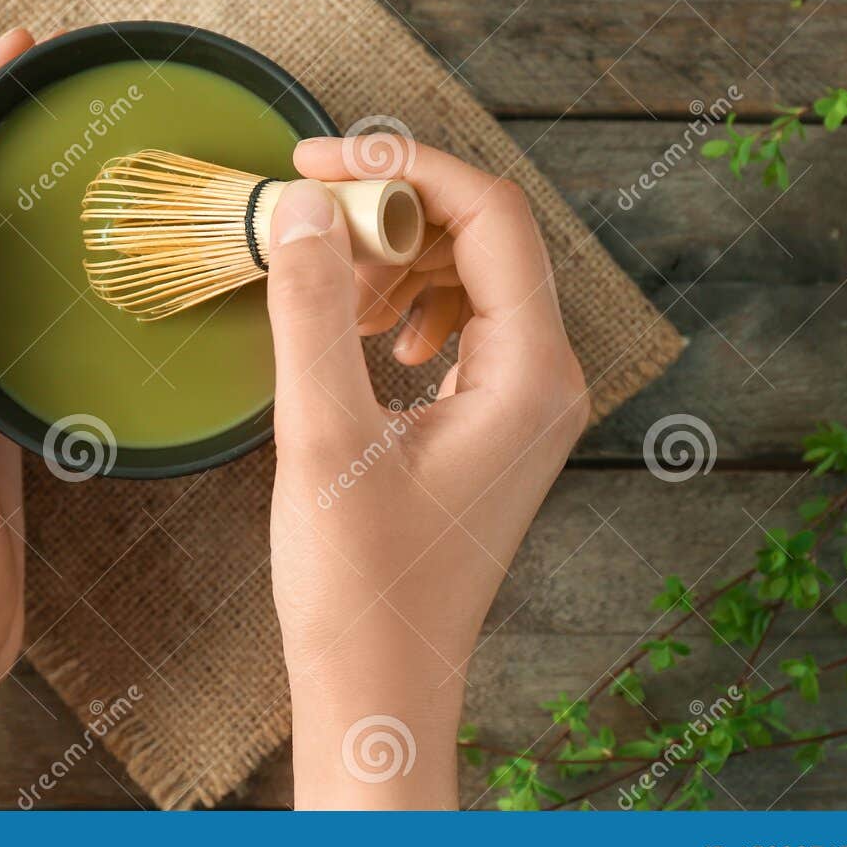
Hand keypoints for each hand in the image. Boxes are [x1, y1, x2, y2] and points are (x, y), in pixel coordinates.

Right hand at [264, 137, 588, 808]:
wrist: (380, 684)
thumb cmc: (361, 586)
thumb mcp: (322, 437)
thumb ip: (311, 310)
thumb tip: (301, 205)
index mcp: (531, 372)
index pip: (490, 214)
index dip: (401, 166)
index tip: (314, 162)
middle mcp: (546, 379)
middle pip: (484, 239)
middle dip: (394, 214)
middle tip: (308, 221)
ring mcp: (524, 404)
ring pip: (471, 279)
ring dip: (396, 261)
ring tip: (330, 295)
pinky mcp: (491, 426)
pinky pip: (461, 328)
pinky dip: (404, 309)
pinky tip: (359, 340)